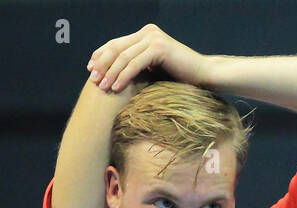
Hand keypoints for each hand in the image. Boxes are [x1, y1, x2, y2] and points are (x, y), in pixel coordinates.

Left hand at [86, 24, 207, 92]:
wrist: (205, 75)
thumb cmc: (182, 77)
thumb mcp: (154, 68)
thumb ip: (138, 64)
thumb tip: (116, 74)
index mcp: (145, 34)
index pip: (116, 43)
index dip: (101, 55)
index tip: (90, 70)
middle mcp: (148, 32)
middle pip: (116, 48)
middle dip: (102, 64)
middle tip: (93, 80)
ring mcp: (153, 38)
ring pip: (123, 56)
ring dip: (110, 72)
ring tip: (102, 87)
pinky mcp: (159, 48)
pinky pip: (135, 63)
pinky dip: (123, 76)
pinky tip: (116, 87)